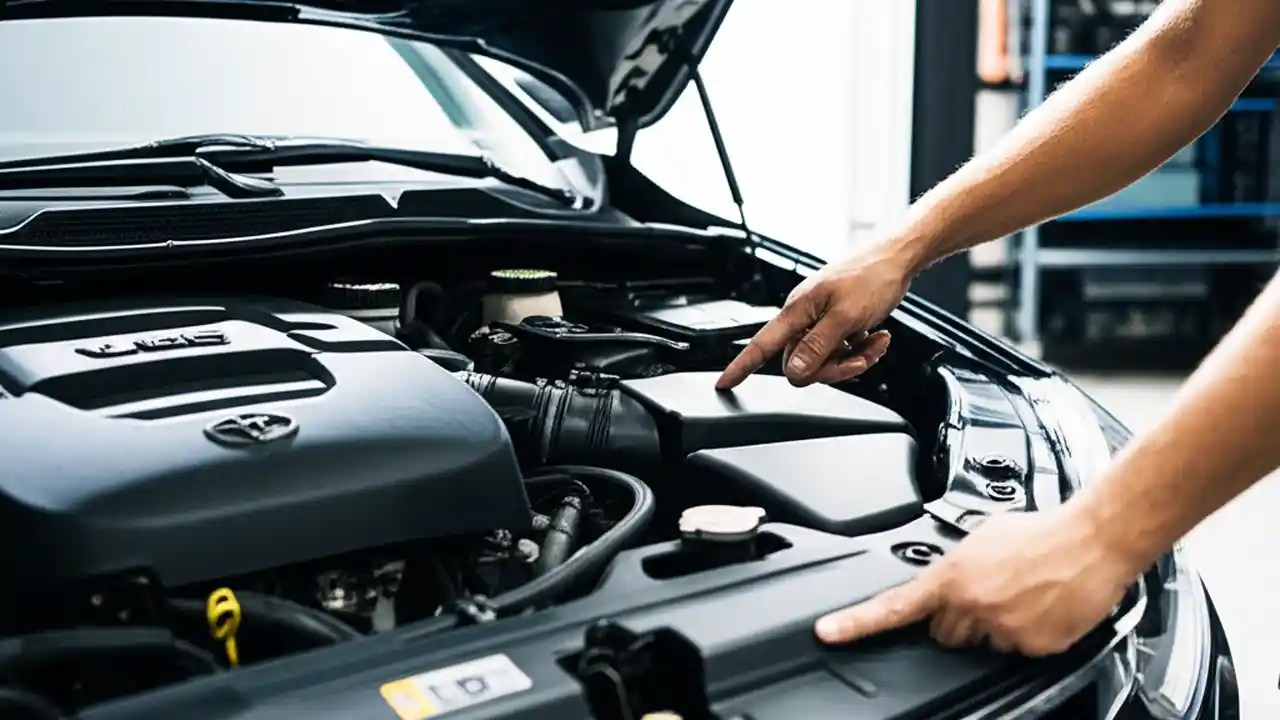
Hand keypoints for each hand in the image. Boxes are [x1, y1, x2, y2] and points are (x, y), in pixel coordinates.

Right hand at [716, 242, 911, 389]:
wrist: (897, 259)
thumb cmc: (872, 277)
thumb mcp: (845, 316)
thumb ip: (817, 346)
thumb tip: (793, 372)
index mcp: (797, 311)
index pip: (761, 345)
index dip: (741, 366)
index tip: (723, 384)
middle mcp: (803, 316)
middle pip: (801, 363)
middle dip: (834, 367)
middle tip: (859, 357)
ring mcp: (820, 320)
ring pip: (824, 359)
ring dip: (853, 358)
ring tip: (875, 342)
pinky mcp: (836, 322)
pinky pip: (839, 350)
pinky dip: (860, 349)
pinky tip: (876, 337)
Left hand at [813, 509, 1136, 656]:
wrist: (1093, 539)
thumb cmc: (1041, 530)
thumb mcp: (981, 537)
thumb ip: (955, 565)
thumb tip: (945, 580)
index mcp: (952, 576)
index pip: (894, 606)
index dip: (856, 623)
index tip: (829, 632)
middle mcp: (972, 606)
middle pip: (943, 634)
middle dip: (957, 619)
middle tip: (988, 592)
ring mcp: (1002, 631)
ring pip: (981, 644)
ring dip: (993, 626)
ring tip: (1021, 593)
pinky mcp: (1033, 648)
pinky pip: (1016, 651)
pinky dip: (1025, 634)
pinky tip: (1040, 607)